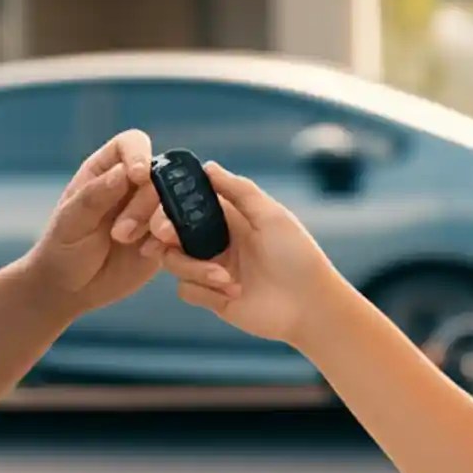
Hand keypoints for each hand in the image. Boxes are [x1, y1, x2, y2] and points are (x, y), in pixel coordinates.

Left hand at [25, 130, 162, 315]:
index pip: (132, 144)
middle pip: (158, 175)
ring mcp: (151, 211)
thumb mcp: (71, 222)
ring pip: (174, 202)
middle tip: (121, 234)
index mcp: (107, 169)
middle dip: (144, 203)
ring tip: (133, 245)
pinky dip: (170, 241)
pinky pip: (181, 230)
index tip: (137, 176)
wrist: (70, 288)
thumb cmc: (63, 248)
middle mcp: (133, 185)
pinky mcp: (164, 237)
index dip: (139, 154)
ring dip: (159, 223)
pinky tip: (148, 254)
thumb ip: (96, 196)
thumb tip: (125, 171)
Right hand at [143, 162, 342, 343]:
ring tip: (227, 279)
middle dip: (167, 235)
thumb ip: (239, 191)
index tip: (164, 208)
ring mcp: (212, 269)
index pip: (188, 204)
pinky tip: (233, 294)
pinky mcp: (211, 296)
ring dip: (195, 269)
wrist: (308, 306)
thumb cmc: (297, 256)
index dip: (170, 205)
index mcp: (228, 217)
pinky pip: (185, 289)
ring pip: (173, 261)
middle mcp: (216, 240)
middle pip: (170, 232)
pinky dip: (204, 291)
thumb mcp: (271, 216)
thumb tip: (207, 166)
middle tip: (167, 236)